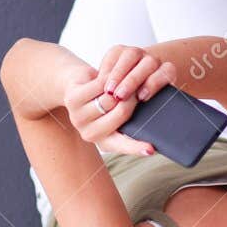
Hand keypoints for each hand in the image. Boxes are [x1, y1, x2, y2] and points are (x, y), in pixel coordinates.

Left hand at [61, 45, 178, 156]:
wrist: (76, 85)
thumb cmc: (103, 100)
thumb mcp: (117, 113)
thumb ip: (132, 121)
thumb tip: (154, 122)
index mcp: (104, 141)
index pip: (122, 145)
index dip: (137, 147)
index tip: (151, 149)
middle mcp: (90, 135)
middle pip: (121, 113)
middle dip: (131, 98)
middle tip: (135, 90)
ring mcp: (78, 118)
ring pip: (110, 99)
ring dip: (120, 86)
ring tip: (122, 83)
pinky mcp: (72, 99)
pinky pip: (99, 86)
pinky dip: (108, 78)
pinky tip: (109, 76)